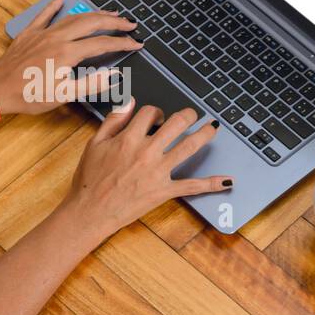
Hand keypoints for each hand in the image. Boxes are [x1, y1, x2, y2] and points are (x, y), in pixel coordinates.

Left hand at [0, 0, 142, 114]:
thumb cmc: (28, 95)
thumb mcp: (63, 96)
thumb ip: (91, 84)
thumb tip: (114, 75)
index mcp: (67, 53)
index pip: (102, 44)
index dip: (123, 43)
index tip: (137, 43)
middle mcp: (57, 38)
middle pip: (91, 23)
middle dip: (113, 22)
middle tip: (130, 23)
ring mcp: (42, 33)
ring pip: (73, 17)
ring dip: (93, 14)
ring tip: (108, 13)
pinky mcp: (29, 34)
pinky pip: (44, 15)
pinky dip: (54, 5)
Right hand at [60, 98, 233, 239]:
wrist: (89, 212)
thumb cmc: (89, 180)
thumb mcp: (94, 144)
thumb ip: (113, 121)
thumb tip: (129, 102)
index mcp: (129, 138)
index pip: (150, 112)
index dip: (156, 111)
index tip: (157, 116)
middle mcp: (147, 152)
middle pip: (176, 123)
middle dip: (187, 115)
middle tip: (191, 114)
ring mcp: (158, 171)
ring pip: (189, 147)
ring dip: (204, 135)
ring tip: (212, 128)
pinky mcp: (164, 190)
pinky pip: (191, 185)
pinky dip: (211, 184)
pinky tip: (226, 180)